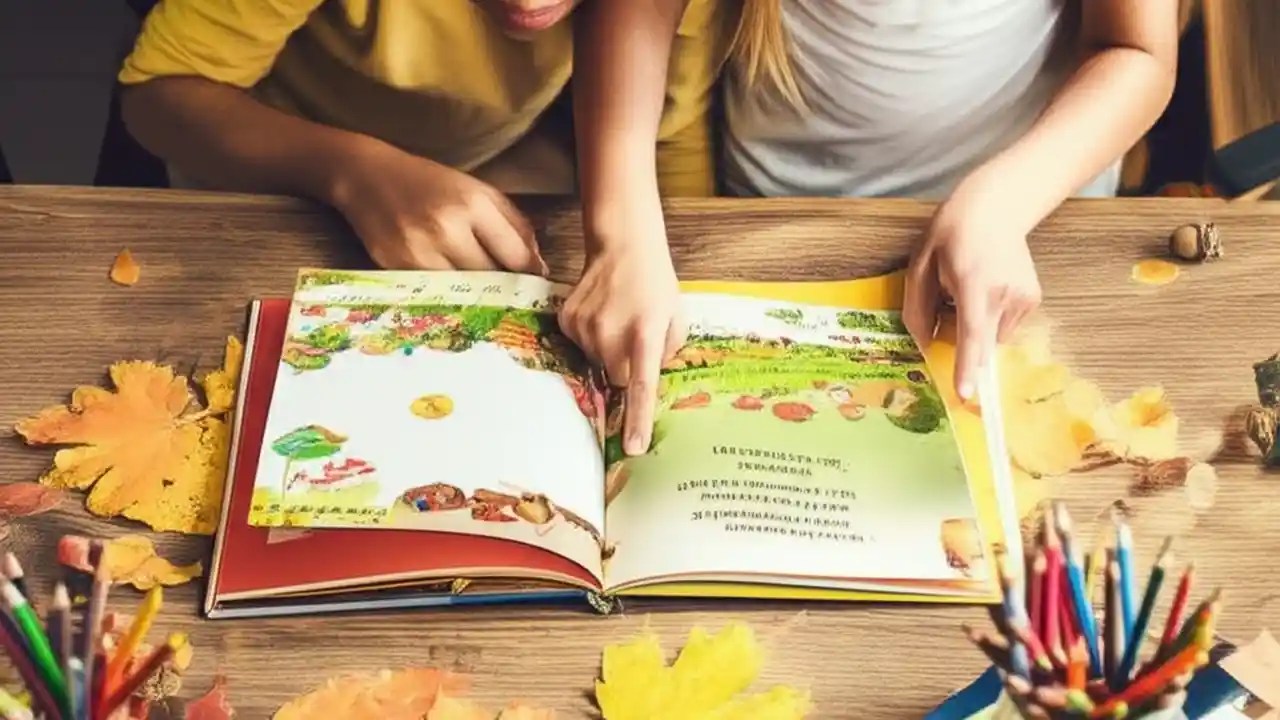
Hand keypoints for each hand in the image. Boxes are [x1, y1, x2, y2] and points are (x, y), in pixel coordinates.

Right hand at [330, 140, 546, 273]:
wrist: (367, 176)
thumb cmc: (430, 183)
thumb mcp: (478, 190)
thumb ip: (514, 224)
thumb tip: (537, 265)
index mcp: (473, 205)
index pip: (516, 257)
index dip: (529, 273)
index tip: (534, 280)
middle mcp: (447, 229)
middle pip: (492, 279)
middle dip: (503, 284)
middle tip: (507, 285)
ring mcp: (419, 252)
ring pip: (465, 292)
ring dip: (475, 292)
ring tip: (477, 284)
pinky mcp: (396, 268)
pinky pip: (436, 293)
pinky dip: (447, 292)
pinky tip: (449, 281)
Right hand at [559, 231, 683, 456]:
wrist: (623, 244)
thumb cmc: (655, 283)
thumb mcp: (675, 318)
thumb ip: (666, 353)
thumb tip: (646, 381)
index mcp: (646, 332)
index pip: (641, 384)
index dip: (638, 417)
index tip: (633, 447)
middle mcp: (612, 332)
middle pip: (616, 378)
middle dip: (626, 369)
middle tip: (634, 340)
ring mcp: (586, 326)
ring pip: (596, 362)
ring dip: (608, 350)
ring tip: (618, 318)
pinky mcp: (567, 320)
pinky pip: (579, 346)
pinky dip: (591, 338)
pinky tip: (601, 314)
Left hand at [903, 182, 1041, 400]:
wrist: (997, 207)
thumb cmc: (951, 235)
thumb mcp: (920, 266)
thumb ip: (918, 308)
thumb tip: (925, 345)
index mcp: (973, 283)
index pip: (971, 332)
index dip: (967, 365)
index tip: (966, 393)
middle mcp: (1004, 293)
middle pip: (980, 342)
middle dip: (961, 339)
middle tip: (950, 300)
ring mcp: (1023, 298)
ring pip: (992, 337)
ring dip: (976, 326)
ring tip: (970, 288)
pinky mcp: (1033, 300)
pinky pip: (1004, 325)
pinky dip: (990, 318)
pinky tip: (987, 288)